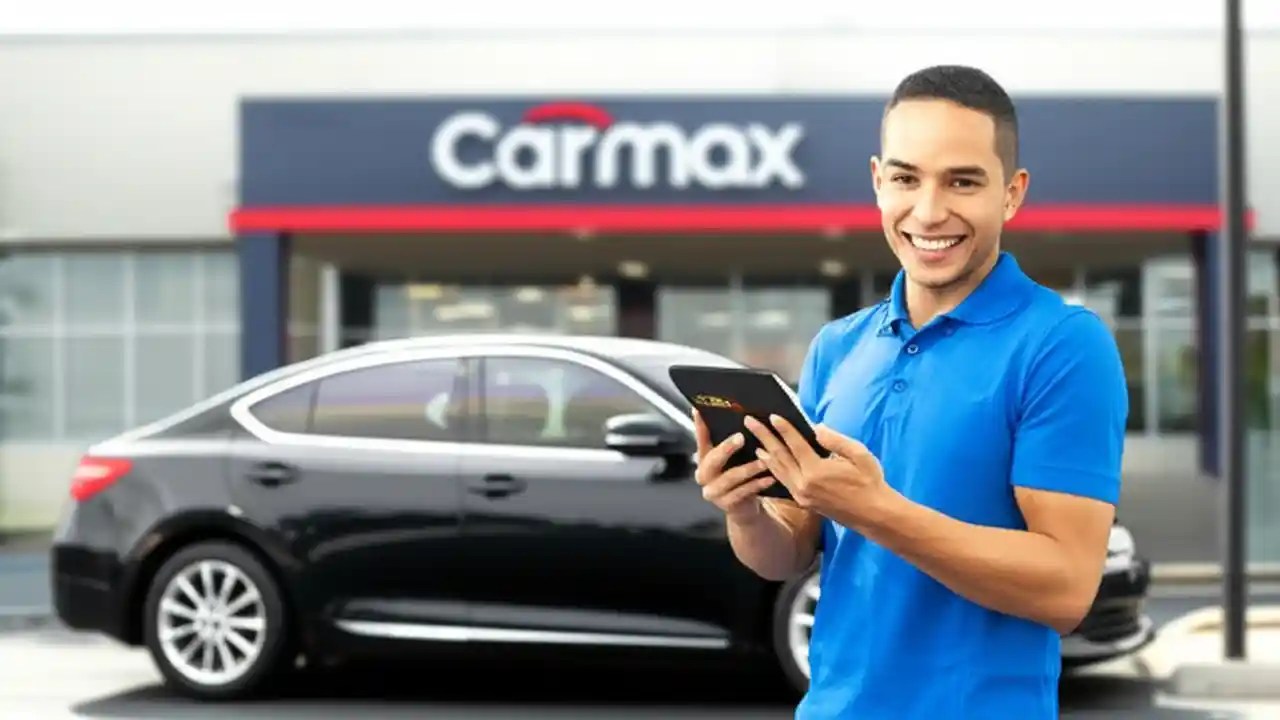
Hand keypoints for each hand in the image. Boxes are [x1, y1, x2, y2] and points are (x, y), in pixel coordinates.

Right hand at [692, 409, 776, 519]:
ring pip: (731, 477)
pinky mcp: (726, 504)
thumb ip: (733, 442)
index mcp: (704, 459)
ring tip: (764, 460)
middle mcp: (704, 474)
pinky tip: (770, 478)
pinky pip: (743, 492)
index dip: (699, 425)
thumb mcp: (734, 459)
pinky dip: (758, 485)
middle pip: (712, 460)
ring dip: (749, 468)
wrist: (742, 507)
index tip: (699, 409)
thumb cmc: (740, 476)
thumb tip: (745, 416)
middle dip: (727, 448)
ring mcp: (713, 491)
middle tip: (741, 437)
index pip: (700, 438)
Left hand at [744, 414, 894, 524]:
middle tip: (750, 422)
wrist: (874, 514)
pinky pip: (784, 481)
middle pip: (780, 456)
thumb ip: (835, 440)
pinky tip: (769, 462)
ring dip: (766, 454)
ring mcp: (802, 495)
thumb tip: (817, 428)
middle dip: (764, 437)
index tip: (772, 416)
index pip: (795, 444)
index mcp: (817, 471)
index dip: (783, 429)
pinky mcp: (804, 501)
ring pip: (778, 470)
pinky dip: (774, 469)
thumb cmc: (870, 482)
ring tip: (755, 441)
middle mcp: (804, 484)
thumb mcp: (859, 455)